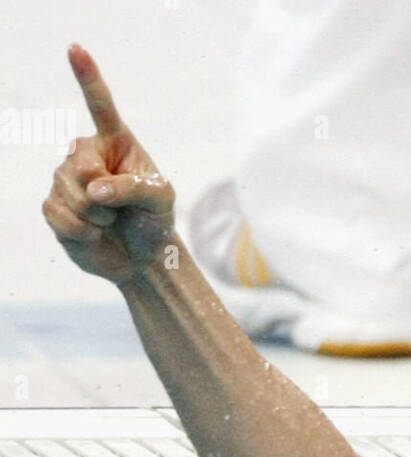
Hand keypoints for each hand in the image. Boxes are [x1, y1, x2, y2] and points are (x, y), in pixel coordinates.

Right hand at [42, 44, 175, 285]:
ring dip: (96, 217)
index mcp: (115, 142)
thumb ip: (133, 189)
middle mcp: (85, 154)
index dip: (87, 76)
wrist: (142, 257)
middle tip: (118, 209)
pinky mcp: (54, 206)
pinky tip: (94, 233)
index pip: (100, 105)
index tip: (76, 48)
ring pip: (70, 195)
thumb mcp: (160, 201)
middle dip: (104, 195)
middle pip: (80, 166)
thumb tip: (95, 189)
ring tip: (109, 221)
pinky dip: (82, 232)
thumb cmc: (154, 221)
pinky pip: (59, 216)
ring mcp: (65, 179)